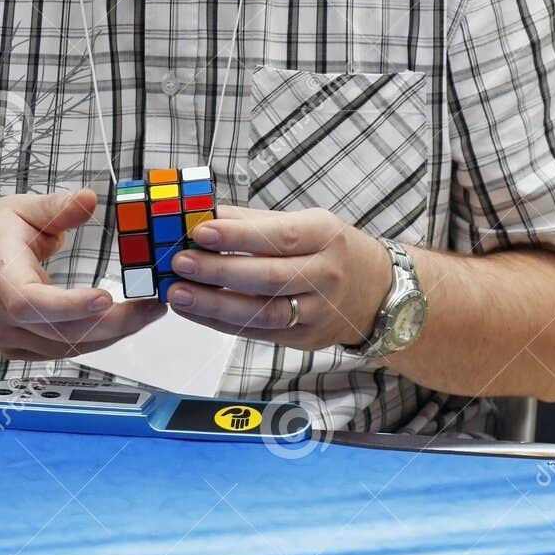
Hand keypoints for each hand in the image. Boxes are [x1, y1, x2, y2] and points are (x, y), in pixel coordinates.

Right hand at [0, 187, 163, 359]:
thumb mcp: (20, 208)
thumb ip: (56, 207)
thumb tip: (89, 199)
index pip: (29, 301)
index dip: (68, 305)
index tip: (105, 296)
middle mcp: (0, 313)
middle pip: (59, 331)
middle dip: (113, 322)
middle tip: (152, 305)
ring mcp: (7, 336)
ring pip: (66, 347)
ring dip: (111, 333)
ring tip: (147, 311)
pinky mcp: (17, 348)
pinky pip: (61, 351)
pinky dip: (94, 340)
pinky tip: (120, 324)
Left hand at [165, 204, 390, 350]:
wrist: (375, 292)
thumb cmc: (330, 249)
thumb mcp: (305, 223)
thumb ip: (254, 221)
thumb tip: (202, 215)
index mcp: (325, 236)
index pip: (279, 237)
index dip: (238, 235)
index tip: (200, 232)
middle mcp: (326, 276)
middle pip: (267, 278)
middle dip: (218, 271)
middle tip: (180, 263)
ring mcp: (318, 312)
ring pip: (261, 312)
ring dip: (214, 304)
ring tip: (179, 293)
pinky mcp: (305, 339)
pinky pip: (258, 332)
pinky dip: (221, 323)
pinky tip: (195, 311)